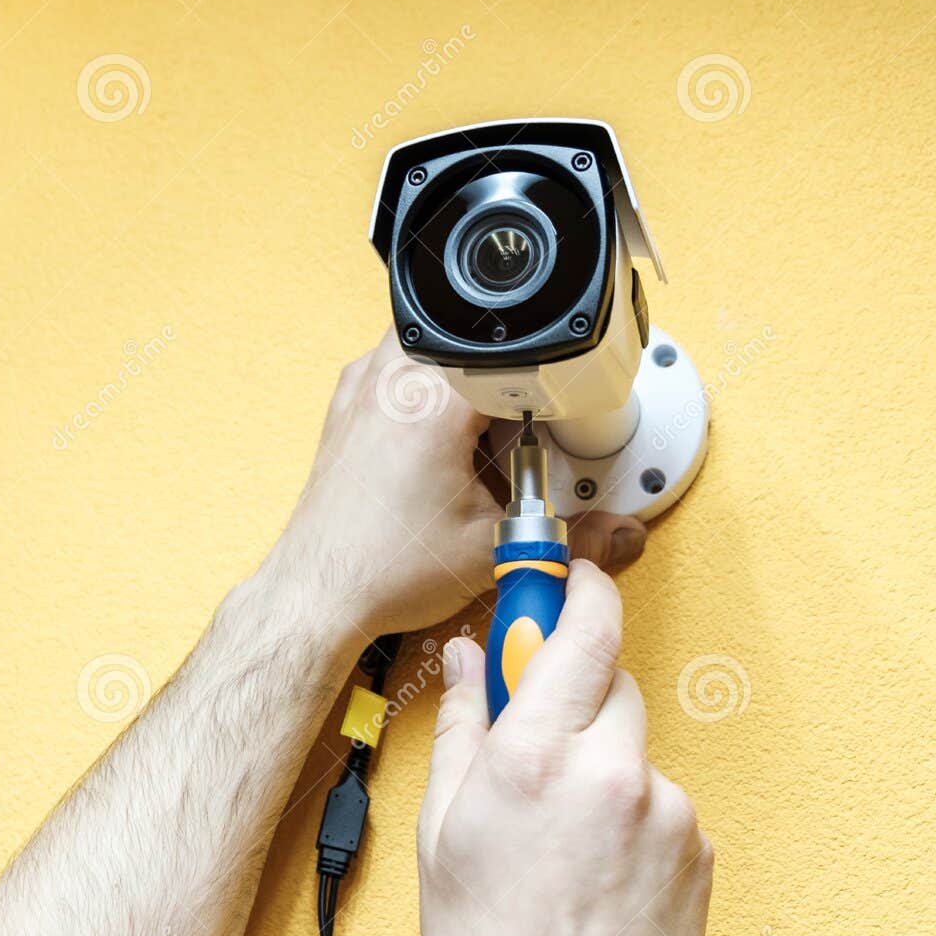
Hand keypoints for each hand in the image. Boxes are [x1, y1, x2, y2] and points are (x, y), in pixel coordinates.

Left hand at [265, 330, 646, 636]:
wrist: (319, 593)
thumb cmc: (380, 570)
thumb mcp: (491, 549)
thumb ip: (568, 535)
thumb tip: (616, 533)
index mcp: (431, 397)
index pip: (514, 353)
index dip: (548, 381)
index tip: (557, 413)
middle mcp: (390, 379)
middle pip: (474, 342)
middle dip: (504, 380)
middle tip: (514, 429)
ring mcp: (362, 388)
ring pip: (434, 349)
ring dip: (464, 384)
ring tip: (476, 438)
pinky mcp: (349, 406)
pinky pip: (400, 374)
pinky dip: (429, 397)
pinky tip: (441, 445)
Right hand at [417, 560, 711, 935]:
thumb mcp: (444, 829)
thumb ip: (463, 730)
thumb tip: (465, 666)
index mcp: (538, 756)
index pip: (581, 633)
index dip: (581, 590)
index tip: (572, 578)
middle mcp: (611, 771)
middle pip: (611, 686)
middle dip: (577, 699)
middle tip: (538, 740)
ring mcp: (666, 811)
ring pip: (635, 752)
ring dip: (604, 768)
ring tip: (562, 838)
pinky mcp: (699, 849)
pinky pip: (663, 805)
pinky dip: (633, 818)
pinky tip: (596, 868)